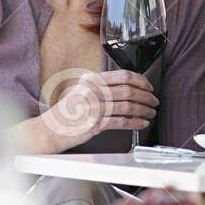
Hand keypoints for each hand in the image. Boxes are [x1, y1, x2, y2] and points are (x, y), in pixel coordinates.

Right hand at [38, 69, 157, 150]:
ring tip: (151, 113)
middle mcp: (92, 91)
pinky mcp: (94, 124)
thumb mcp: (81, 90)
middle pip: (129, 91)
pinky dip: (135, 123)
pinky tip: (142, 123)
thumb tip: (129, 86)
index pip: (123, 76)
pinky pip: (121, 122)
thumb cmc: (68, 111)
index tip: (149, 87)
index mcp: (91, 79)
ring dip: (144, 110)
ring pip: (128, 106)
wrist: (50, 128)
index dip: (141, 81)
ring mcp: (93, 108)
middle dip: (146, 97)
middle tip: (154, 101)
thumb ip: (101, 86)